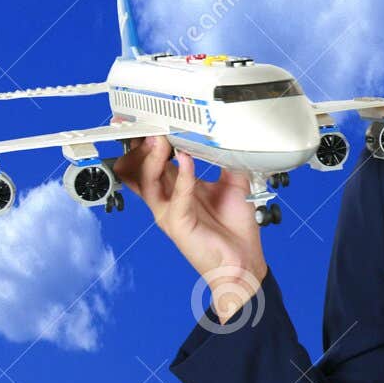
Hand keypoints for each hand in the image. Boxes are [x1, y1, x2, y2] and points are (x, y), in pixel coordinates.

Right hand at [111, 136, 268, 319]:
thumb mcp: (232, 185)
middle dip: (141, 145)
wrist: (243, 262)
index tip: (145, 120)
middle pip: (140, 169)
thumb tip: (227, 137)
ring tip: (161, 140)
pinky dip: (182, 177)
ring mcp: (169, 214)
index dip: (144, 142)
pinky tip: (187, 160)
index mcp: (175, 190)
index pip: (150, 162)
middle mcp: (167, 201)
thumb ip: (225, 161)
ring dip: (153, 158)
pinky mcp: (179, 226)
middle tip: (147, 124)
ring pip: (148, 181)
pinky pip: (176, 198)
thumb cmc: (234, 230)